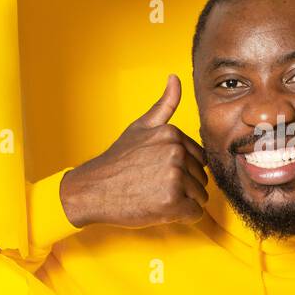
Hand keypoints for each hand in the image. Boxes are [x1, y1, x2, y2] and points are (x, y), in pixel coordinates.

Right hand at [59, 74, 209, 227]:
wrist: (93, 189)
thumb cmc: (118, 161)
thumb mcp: (141, 127)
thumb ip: (164, 105)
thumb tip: (175, 78)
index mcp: (173, 134)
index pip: (200, 159)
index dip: (183, 170)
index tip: (160, 171)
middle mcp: (176, 153)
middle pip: (201, 178)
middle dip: (184, 187)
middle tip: (155, 185)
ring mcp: (175, 177)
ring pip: (200, 196)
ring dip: (183, 202)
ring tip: (155, 195)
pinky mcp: (172, 202)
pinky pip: (195, 213)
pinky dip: (182, 216)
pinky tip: (160, 208)